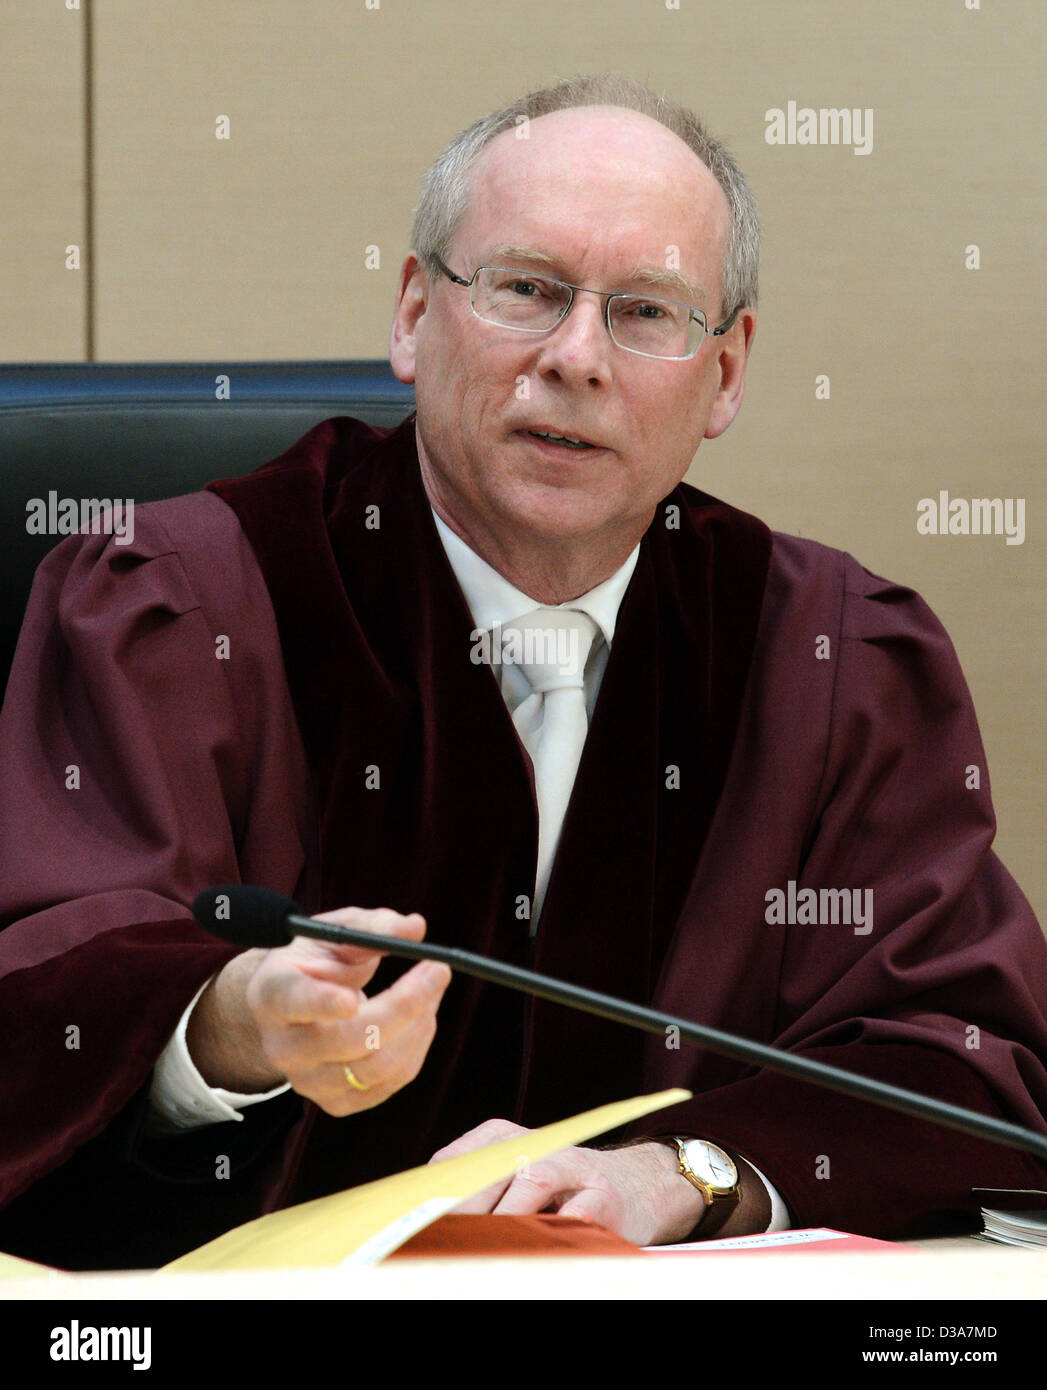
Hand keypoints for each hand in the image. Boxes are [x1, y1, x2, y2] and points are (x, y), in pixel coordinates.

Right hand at [187, 905, 451, 1114]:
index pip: (294, 1001)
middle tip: (438, 969)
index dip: (322, 1003)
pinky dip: (417, 1045)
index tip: (353, 998)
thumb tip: (414, 927)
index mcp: (274, 993)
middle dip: (404, 1004)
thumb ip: (372, 927)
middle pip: (348, 1039)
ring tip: (431, 987)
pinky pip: (392, 1081)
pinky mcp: (338, 1102)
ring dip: (419, 1023)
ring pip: (377, 1066)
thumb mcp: (336, 933)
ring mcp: (309, 1081)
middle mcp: (284, 1045)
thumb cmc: (318, 962)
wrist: (297, 1008)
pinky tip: (420, 1017)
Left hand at [428, 1120, 706, 1246]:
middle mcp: (535, 1144)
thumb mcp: (510, 1176)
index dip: (430, 1199)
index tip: (410, 1232)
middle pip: (486, 1172)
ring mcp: (571, 1167)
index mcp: (500, 1137)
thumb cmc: (559, 1190)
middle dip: (461, 1212)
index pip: (453, 1163)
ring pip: (529, 1184)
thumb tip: (415, 1225)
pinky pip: (573, 1215)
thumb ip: (469, 1192)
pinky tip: (535, 1251)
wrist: (638, 1184)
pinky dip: (553, 1232)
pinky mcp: (604, 1196)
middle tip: (440, 1245)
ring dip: (505, 1220)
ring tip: (484, 1250)